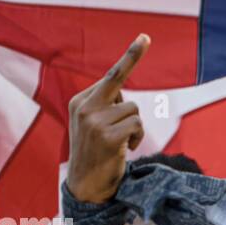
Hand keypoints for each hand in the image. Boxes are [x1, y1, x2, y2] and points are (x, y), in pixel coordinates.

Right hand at [65, 34, 148, 203]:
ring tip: (124, 142)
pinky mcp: (107, 136)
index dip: (129, 59)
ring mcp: (94, 121)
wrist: (86, 187)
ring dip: (136, 127)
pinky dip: (138, 137)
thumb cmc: (96, 155)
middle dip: (132, 56)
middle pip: (118, 79)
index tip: (144, 38)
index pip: (110, 78)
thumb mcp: (94, 126)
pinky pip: (137, 124)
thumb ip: (105, 107)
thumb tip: (124, 96)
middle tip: (145, 37)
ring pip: (133, 109)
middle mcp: (84, 107)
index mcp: (80, 101)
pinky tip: (127, 148)